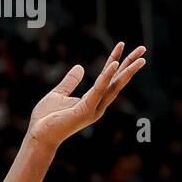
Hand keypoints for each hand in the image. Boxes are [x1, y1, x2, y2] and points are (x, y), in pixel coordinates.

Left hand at [27, 42, 144, 148]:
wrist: (38, 136)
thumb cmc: (46, 119)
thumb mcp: (58, 95)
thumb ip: (70, 82)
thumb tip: (80, 67)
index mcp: (92, 101)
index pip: (107, 78)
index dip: (114, 61)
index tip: (121, 45)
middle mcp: (97, 105)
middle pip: (117, 82)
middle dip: (130, 65)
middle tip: (142, 49)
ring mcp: (93, 108)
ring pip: (114, 86)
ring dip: (127, 71)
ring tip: (139, 58)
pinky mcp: (85, 110)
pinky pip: (98, 90)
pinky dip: (106, 77)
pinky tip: (114, 65)